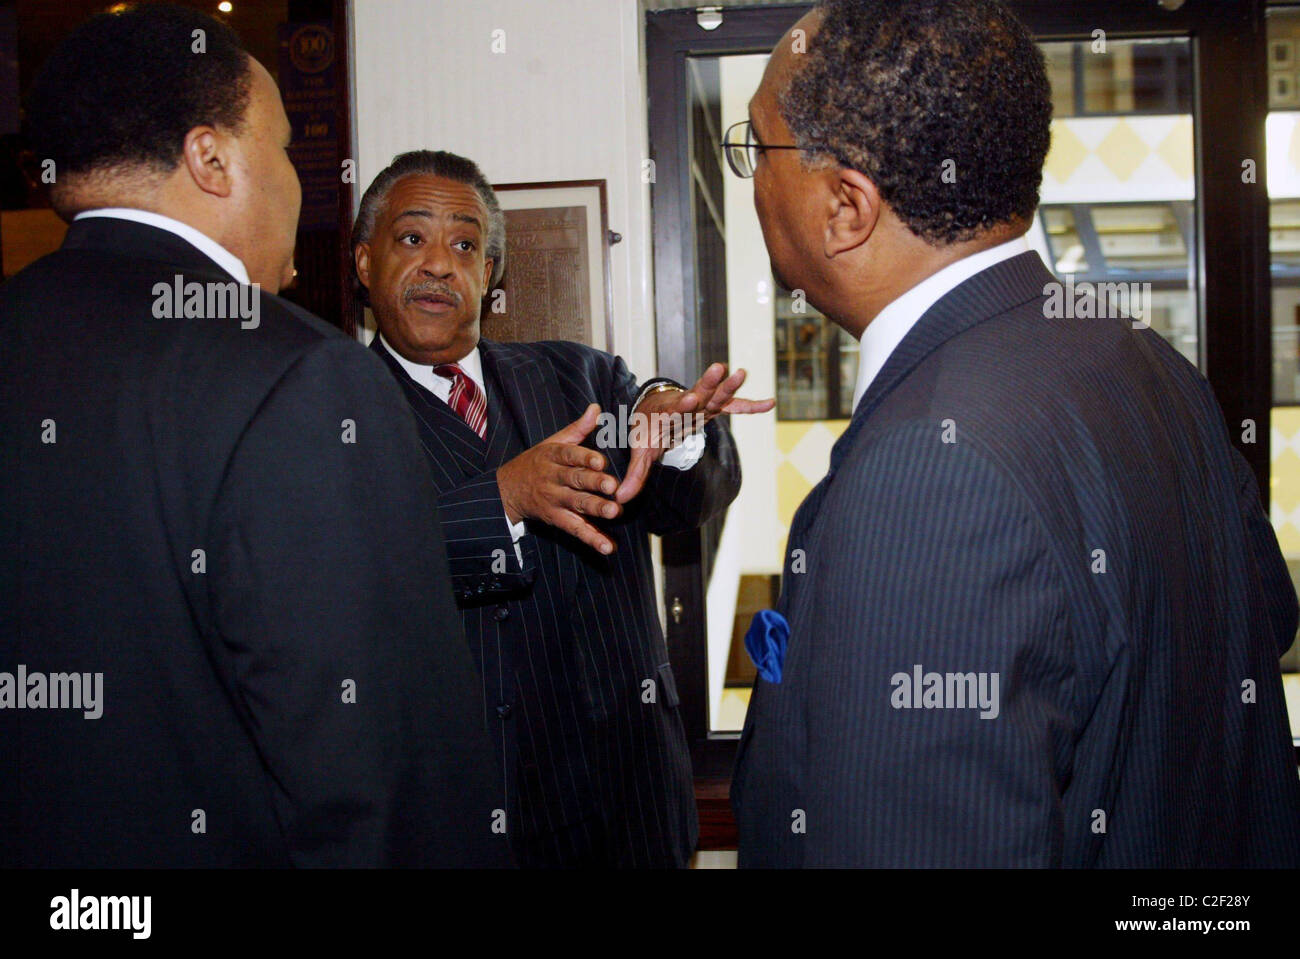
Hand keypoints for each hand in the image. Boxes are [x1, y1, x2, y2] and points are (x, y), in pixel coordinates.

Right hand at [496, 403, 621, 554]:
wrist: (506, 490)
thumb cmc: (536, 462)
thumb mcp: (553, 442)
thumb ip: (578, 428)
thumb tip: (596, 408)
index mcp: (554, 456)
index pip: (570, 455)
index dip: (585, 458)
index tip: (601, 461)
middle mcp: (553, 478)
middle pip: (575, 480)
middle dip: (594, 483)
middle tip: (612, 486)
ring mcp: (554, 500)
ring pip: (576, 504)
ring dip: (595, 509)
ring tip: (613, 512)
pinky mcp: (555, 518)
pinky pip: (574, 529)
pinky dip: (591, 539)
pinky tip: (607, 546)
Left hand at [615, 362, 774, 503]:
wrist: (651, 410)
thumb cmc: (647, 430)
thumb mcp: (640, 452)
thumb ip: (635, 475)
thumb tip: (619, 499)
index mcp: (666, 414)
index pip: (675, 409)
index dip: (683, 404)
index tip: (691, 397)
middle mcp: (685, 405)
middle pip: (698, 392)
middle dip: (708, 383)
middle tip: (718, 368)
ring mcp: (702, 405)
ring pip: (716, 393)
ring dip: (728, 385)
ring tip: (741, 372)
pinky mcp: (713, 407)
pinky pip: (733, 406)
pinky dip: (750, 405)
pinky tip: (770, 403)